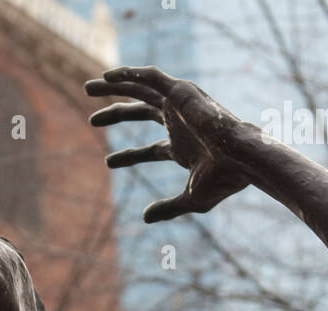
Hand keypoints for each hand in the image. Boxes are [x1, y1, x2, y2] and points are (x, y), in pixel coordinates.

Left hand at [85, 67, 250, 221]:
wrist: (238, 160)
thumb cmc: (222, 181)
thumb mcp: (190, 199)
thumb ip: (167, 208)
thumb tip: (144, 218)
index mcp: (183, 146)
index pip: (151, 149)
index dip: (128, 156)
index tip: (108, 162)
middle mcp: (179, 122)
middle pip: (141, 112)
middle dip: (116, 113)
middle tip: (92, 120)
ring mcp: (179, 105)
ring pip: (140, 89)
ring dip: (114, 87)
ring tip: (88, 88)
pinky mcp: (180, 91)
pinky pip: (150, 77)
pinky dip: (129, 74)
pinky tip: (108, 76)